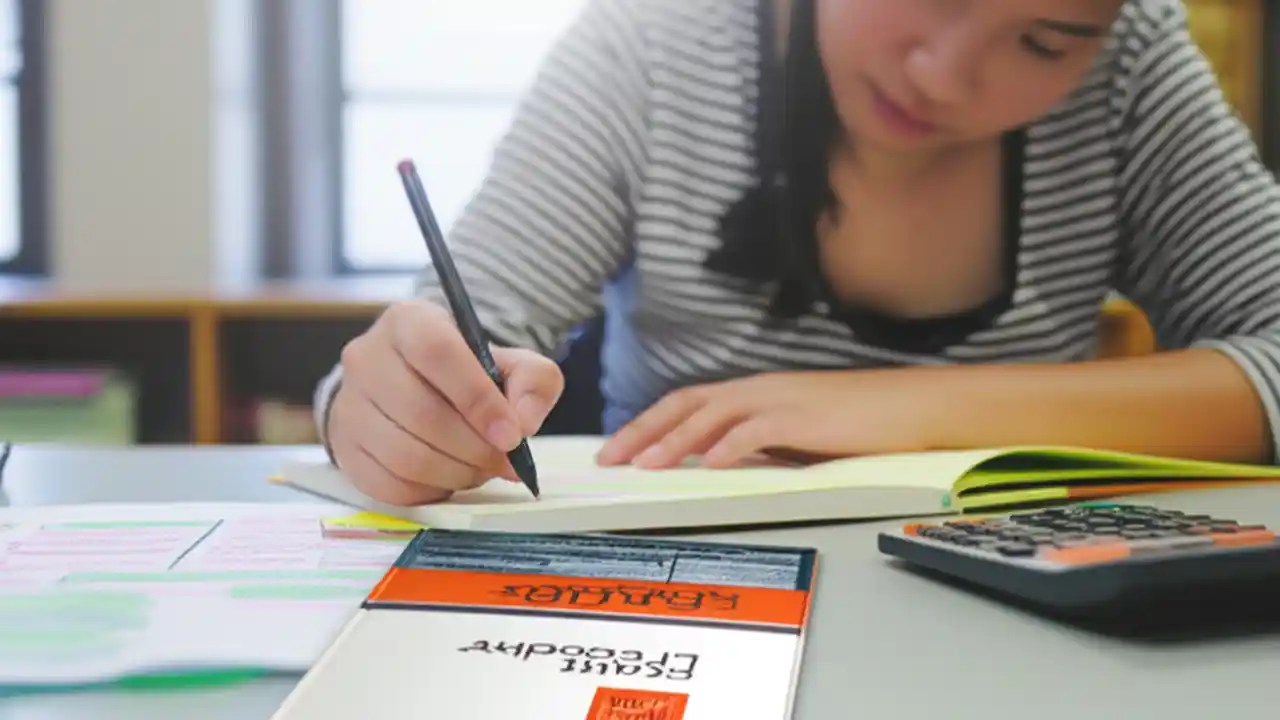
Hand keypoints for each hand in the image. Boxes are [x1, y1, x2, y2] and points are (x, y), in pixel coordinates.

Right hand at [327, 299, 563, 504]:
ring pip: (404, 455)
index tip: (512, 435)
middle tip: (504, 461)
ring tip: (480, 469)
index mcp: (409, 322)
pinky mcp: (344, 448)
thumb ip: (533, 382)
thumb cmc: (467, 374)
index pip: (438, 353)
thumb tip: (523, 423)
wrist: (413, 386)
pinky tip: (449, 478)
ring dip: (455, 473)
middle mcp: (367, 357)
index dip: (479, 399)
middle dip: (474, 448)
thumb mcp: (512, 363)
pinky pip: (387, 485)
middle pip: (422, 413)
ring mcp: (349, 405)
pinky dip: (428, 490)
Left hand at [595, 369, 942, 469]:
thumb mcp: (795, 432)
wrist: (911, 405)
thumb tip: (718, 464)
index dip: (649, 424)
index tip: (618, 449)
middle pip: (686, 403)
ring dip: (677, 440)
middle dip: (644, 430)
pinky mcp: (807, 417)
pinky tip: (710, 463)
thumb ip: (757, 443)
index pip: (687, 403)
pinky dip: (731, 446)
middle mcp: (759, 389)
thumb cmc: (857, 422)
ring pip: (714, 414)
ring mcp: (782, 400)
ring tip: (647, 464)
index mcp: (754, 392)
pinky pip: (760, 430)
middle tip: (610, 457)